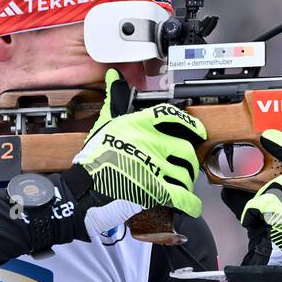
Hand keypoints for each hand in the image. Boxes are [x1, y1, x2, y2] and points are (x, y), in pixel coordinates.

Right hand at [72, 69, 205, 234]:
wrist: (83, 189)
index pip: (171, 116)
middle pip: (185, 149)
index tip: (198, 131)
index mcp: (139, 124)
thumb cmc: (93, 158)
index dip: (189, 124)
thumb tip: (115, 76)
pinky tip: (190, 205)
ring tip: (183, 185)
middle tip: (187, 167)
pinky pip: (183, 197)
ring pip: (186, 173)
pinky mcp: (155, 191)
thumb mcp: (104, 123)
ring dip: (188, 181)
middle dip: (189, 161)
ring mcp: (154, 167)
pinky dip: (190, 203)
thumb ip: (115, 100)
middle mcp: (149, 142)